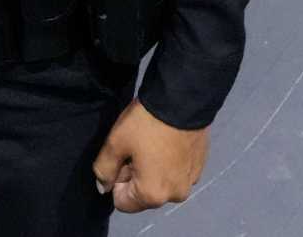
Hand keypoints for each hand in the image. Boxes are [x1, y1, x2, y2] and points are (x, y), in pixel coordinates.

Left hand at [93, 101, 209, 212]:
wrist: (182, 100)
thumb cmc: (145, 124)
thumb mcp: (115, 143)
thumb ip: (104, 170)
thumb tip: (103, 188)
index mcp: (153, 195)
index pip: (122, 202)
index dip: (116, 179)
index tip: (123, 157)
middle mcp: (174, 195)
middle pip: (143, 194)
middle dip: (135, 175)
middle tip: (136, 147)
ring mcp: (190, 182)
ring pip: (160, 183)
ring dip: (152, 169)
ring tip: (152, 143)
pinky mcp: (200, 168)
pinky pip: (176, 173)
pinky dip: (168, 163)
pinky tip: (167, 141)